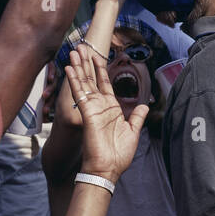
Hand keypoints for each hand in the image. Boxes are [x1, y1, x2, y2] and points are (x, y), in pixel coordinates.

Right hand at [65, 45, 147, 182]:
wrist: (108, 169)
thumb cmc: (118, 155)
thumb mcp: (133, 132)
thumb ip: (137, 116)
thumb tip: (145, 106)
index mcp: (110, 108)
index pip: (103, 83)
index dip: (99, 68)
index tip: (96, 55)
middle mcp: (99, 105)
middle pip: (91, 79)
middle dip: (86, 62)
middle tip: (81, 46)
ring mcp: (92, 108)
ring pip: (84, 82)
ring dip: (78, 66)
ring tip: (74, 50)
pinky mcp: (87, 113)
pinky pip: (79, 93)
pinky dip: (74, 80)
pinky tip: (69, 68)